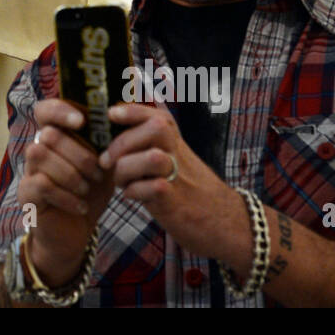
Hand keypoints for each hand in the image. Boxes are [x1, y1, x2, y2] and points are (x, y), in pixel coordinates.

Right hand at [18, 99, 114, 287]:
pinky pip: (41, 183)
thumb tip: (119, 122)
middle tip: (97, 173)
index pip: (45, 110)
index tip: (82, 122)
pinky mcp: (26, 193)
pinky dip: (66, 195)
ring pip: (40, 154)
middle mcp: (37, 149)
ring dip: (70, 172)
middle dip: (79, 154)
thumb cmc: (89, 194)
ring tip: (87, 189)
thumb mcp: (103, 168)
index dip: (60, 110)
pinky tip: (81, 206)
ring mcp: (28, 171)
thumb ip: (106, 146)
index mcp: (56, 137)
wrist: (76, 233)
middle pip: (49, 134)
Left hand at [100, 102, 245, 261]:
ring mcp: (179, 177)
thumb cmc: (191, 190)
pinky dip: (133, 193)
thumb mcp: (175, 159)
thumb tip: (116, 132)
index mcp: (176, 142)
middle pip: (154, 129)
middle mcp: (180, 154)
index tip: (112, 114)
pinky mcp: (175, 202)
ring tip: (121, 181)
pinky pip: (152, 188)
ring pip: (153, 157)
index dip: (133, 111)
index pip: (158, 115)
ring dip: (126, 169)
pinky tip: (131, 197)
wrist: (227, 223)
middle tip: (108, 161)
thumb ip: (152, 143)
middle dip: (122, 143)